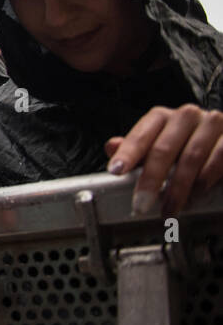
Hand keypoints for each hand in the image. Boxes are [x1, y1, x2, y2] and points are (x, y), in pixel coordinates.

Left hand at [106, 104, 222, 215]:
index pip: (140, 135)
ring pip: (190, 159)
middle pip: (163, 150)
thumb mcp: (158, 144)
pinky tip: (196, 196)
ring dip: (178, 189)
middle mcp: (186, 116)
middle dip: (150, 180)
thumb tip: (111, 147)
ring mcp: (212, 124)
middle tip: (141, 204)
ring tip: (169, 208)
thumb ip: (135, 148)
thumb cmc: (186, 143)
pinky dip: (204, 182)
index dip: (127, 154)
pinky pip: (217, 161)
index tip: (116, 171)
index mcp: (162, 117)